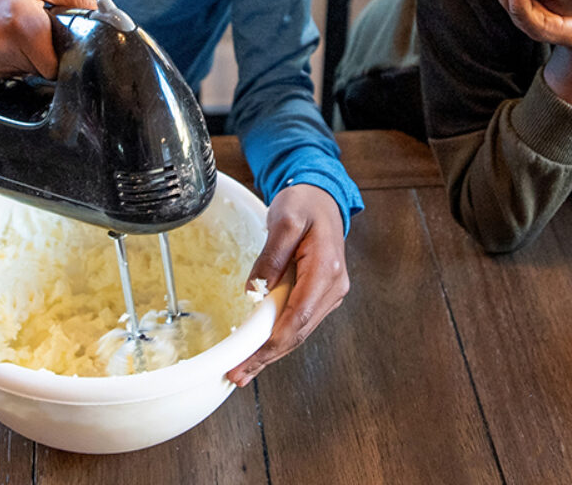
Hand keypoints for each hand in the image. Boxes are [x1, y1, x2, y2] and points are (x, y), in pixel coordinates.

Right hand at [0, 0, 97, 78]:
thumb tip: (102, 16)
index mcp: (24, 25)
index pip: (58, 65)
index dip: (65, 53)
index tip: (63, 39)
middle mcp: (3, 48)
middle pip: (44, 70)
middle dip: (47, 52)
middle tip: (38, 26)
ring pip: (26, 72)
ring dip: (29, 56)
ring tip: (16, 26)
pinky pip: (8, 71)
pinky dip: (11, 58)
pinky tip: (2, 34)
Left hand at [226, 184, 348, 386]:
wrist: (323, 197)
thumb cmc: (304, 204)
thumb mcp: (284, 221)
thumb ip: (271, 257)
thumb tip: (254, 291)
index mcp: (326, 269)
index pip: (297, 317)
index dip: (270, 345)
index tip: (245, 361)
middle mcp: (334, 286)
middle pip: (298, 332)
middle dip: (267, 357)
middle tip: (237, 375)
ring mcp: (331, 292)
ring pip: (300, 331)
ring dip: (273, 352)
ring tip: (245, 369)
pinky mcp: (324, 294)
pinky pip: (301, 321)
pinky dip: (281, 338)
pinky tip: (263, 349)